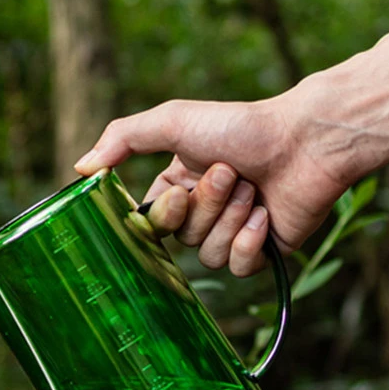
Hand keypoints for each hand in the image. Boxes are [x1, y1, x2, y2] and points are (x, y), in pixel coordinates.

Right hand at [74, 96, 351, 275]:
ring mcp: (231, 233)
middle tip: (233, 176)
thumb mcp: (174, 120)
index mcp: (178, 186)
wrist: (308, 140)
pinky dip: (249, 243)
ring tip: (255, 190)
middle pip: (180, 240)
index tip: (183, 191)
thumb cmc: (244, 125)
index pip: (149, 223)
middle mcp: (201, 212)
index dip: (164, 216)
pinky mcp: (261, 252)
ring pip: (206, 257)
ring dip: (230, 221)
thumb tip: (80, 170)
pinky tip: (266, 217)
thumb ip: (123, 138)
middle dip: (206, 209)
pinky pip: (236, 270)